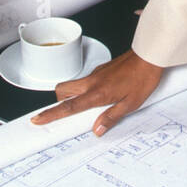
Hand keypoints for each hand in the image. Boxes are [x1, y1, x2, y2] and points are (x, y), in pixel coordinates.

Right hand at [30, 48, 162, 135]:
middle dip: (58, 102)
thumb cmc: (142, 78)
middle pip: (62, 90)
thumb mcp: (130, 104)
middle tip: (64, 112)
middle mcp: (92, 82)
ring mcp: (95, 74)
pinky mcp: (101, 70)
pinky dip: (85, 90)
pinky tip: (101, 95)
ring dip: (72, 95)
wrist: (149, 57)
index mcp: (97, 93)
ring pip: (73, 84)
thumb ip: (111, 117)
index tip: (37, 119)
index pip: (68, 107)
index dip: (51, 114)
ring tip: (85, 106)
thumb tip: (97, 129)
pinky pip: (85, 81)